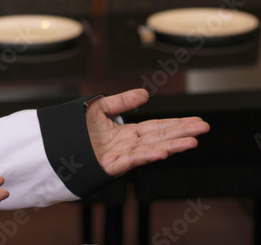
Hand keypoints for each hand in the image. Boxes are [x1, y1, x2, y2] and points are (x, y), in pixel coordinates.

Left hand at [86, 88, 209, 176]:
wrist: (55, 145)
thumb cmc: (74, 129)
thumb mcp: (100, 108)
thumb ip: (122, 102)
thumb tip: (145, 94)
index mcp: (127, 134)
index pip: (158, 127)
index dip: (178, 124)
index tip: (197, 121)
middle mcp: (128, 145)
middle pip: (161, 137)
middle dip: (183, 133)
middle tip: (204, 128)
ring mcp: (122, 156)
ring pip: (152, 149)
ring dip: (173, 145)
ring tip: (192, 141)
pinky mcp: (112, 165)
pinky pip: (133, 160)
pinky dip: (148, 156)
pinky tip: (163, 152)